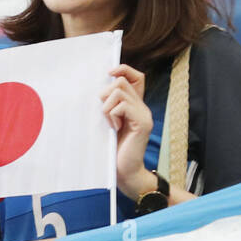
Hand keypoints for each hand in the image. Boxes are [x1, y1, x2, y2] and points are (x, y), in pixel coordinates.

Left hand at [101, 67, 154, 197]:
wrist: (123, 171)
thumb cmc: (111, 148)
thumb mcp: (107, 122)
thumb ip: (107, 106)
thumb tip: (96, 89)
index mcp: (134, 105)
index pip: (136, 76)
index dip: (123, 69)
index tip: (108, 73)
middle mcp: (142, 107)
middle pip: (121, 81)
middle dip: (105, 94)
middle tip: (104, 114)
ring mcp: (144, 114)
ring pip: (119, 92)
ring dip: (106, 107)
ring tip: (110, 123)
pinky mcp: (142, 123)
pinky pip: (122, 106)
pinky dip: (112, 116)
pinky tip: (114, 128)